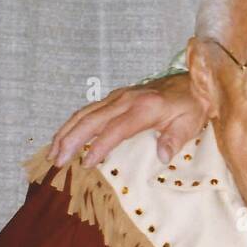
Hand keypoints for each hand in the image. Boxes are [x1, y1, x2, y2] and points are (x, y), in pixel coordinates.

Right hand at [48, 73, 204, 167]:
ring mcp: (119, 96)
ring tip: (52, 153)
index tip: (86, 164)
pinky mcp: (116, 97)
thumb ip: (175, 139)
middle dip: (71, 140)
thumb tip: (162, 156)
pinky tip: (64, 137)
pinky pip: (89, 110)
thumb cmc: (193, 106)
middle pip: (92, 119)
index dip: (100, 146)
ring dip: (67, 132)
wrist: (194, 82)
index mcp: (145, 107)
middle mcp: (127, 99)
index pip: (116, 129)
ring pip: (85, 112)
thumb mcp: (190, 124)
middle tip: (57, 161)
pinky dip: (73, 124)